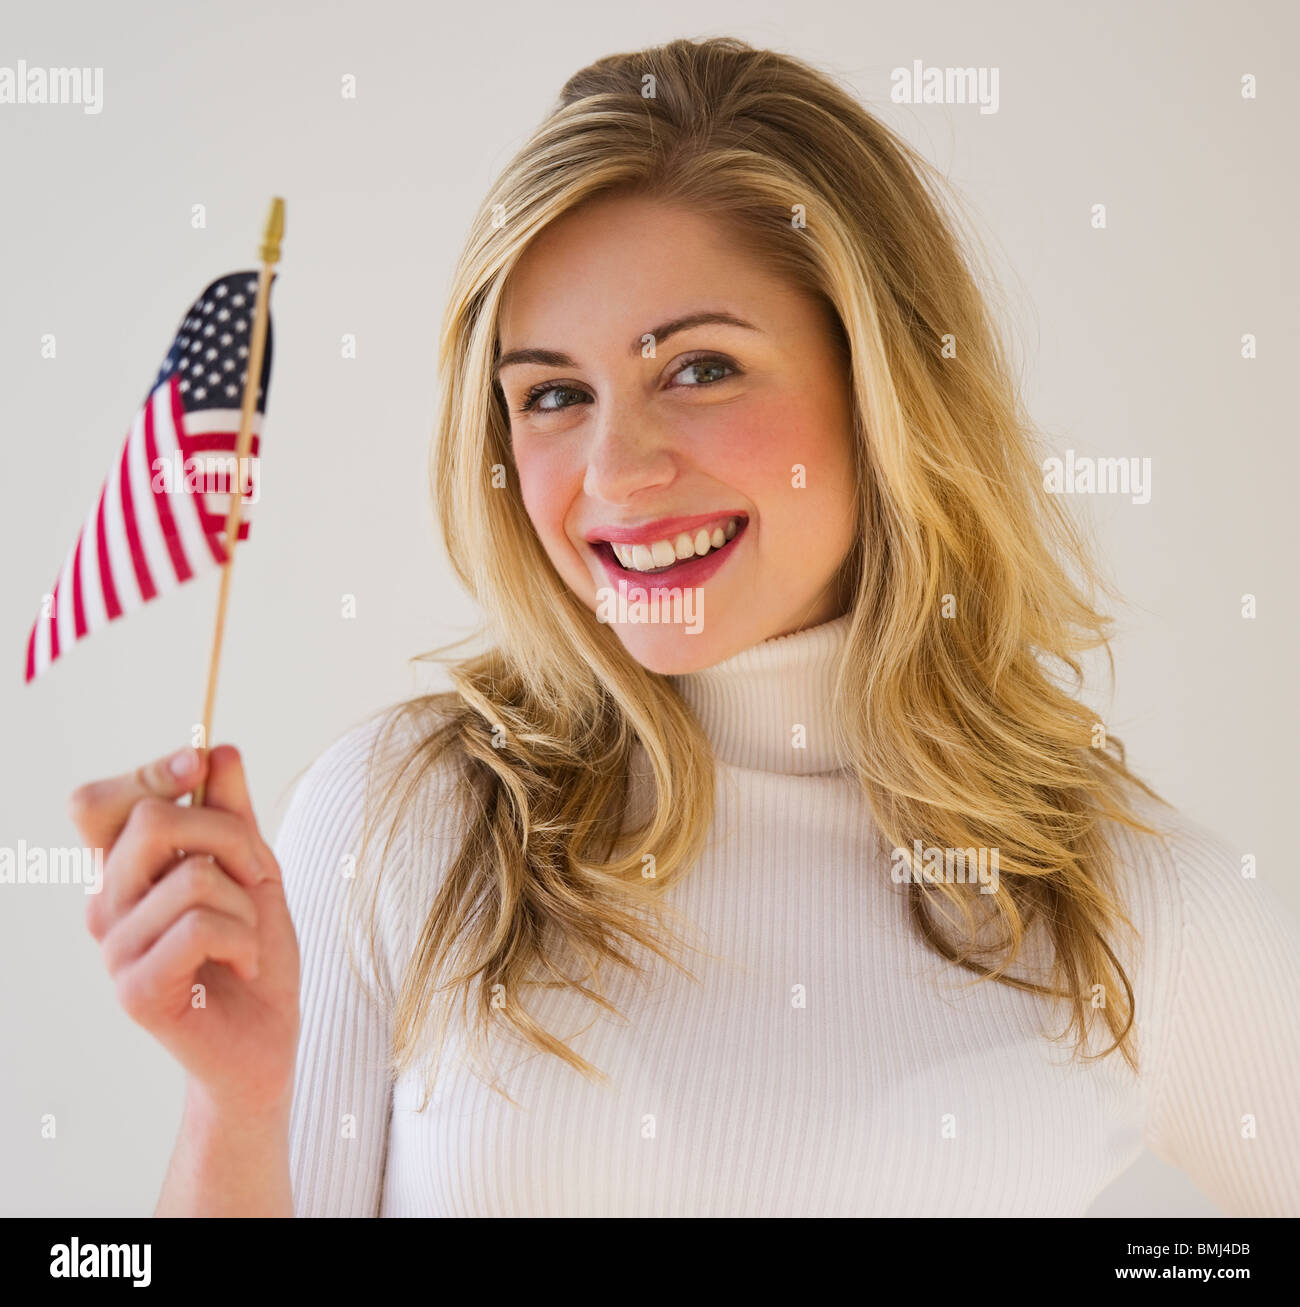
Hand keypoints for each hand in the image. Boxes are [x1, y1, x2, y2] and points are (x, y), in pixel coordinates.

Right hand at [69, 745, 299, 1115]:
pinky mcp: (133, 989)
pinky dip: (244, 939)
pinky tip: (243, 966)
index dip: (146, 773)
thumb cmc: (254, 953)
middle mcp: (107, 905)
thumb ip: (232, 813)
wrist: (265, 1039)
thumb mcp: (254, 870)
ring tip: (247, 938)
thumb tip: (217, 750)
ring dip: (246, 902)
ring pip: (191, 876)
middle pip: (150, 822)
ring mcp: (114, 949)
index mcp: (126, 872)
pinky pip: (198, 927)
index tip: (198, 764)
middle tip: (256, 875)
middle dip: (228, 835)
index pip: (99, 803)